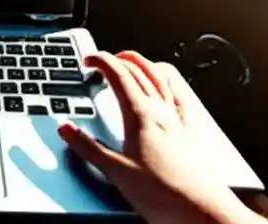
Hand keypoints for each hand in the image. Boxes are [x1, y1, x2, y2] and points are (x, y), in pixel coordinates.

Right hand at [57, 51, 264, 223]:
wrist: (201, 210)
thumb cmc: (164, 194)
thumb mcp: (116, 172)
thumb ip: (88, 148)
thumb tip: (66, 129)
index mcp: (140, 116)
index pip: (118, 75)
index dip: (101, 61)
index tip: (89, 59)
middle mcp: (161, 111)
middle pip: (139, 70)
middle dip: (119, 59)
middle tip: (105, 59)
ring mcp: (179, 118)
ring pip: (161, 77)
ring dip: (144, 64)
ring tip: (134, 62)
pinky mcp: (192, 130)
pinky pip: (182, 95)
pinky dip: (171, 82)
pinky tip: (169, 85)